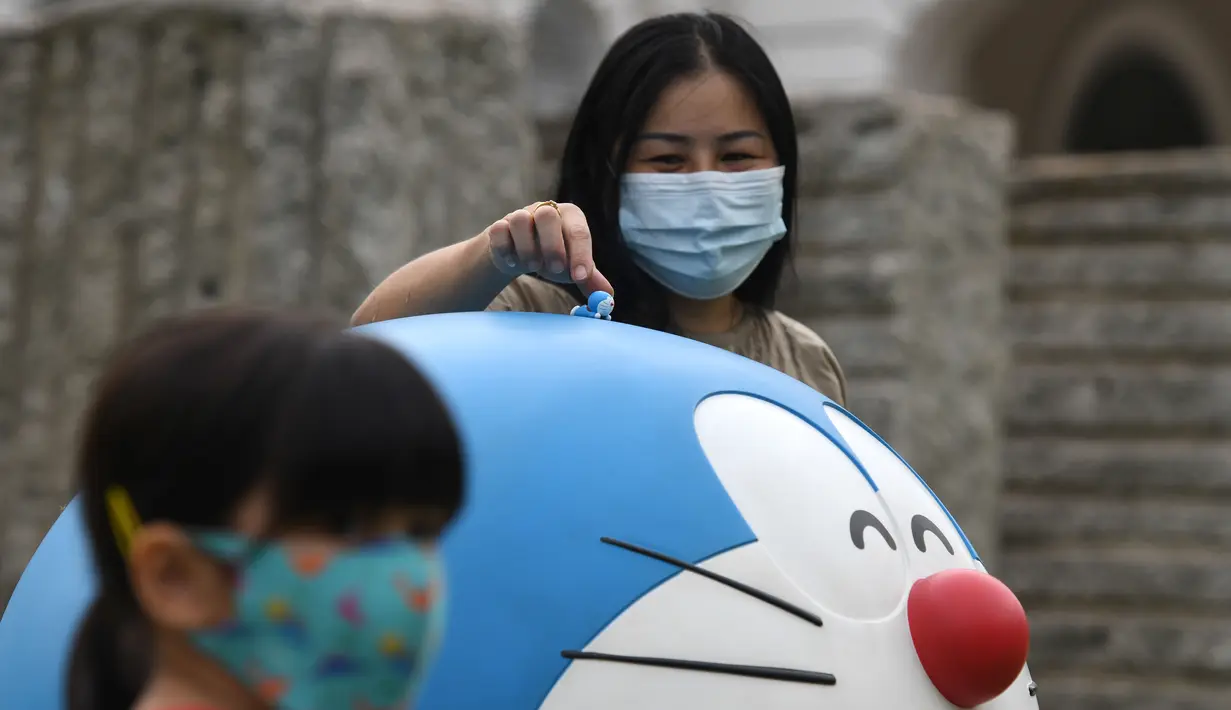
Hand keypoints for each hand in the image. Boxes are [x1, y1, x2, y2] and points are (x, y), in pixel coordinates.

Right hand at [485, 201, 613, 296]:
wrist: (520, 252)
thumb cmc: (552, 256)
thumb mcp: (573, 265)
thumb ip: (590, 278)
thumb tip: (607, 296)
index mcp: (570, 216)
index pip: (578, 231)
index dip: (581, 254)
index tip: (580, 277)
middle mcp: (545, 211)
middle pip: (548, 215)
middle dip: (552, 245)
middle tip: (555, 270)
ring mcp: (520, 216)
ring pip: (519, 219)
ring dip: (527, 247)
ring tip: (533, 266)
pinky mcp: (500, 226)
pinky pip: (499, 230)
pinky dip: (505, 248)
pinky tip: (512, 262)